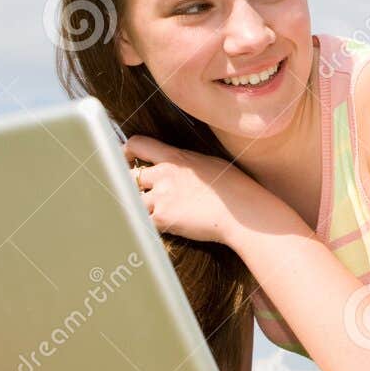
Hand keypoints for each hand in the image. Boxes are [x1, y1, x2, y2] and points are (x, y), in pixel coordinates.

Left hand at [124, 135, 268, 244]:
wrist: (243, 213)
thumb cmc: (235, 188)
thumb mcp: (209, 163)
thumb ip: (186, 163)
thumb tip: (177, 165)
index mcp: (175, 158)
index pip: (137, 144)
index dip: (126, 151)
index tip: (127, 160)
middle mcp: (164, 174)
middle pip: (129, 176)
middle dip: (132, 186)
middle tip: (142, 194)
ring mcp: (162, 197)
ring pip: (134, 202)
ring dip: (142, 209)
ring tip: (161, 214)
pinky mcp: (164, 218)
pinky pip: (144, 222)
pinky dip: (151, 226)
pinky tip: (166, 227)